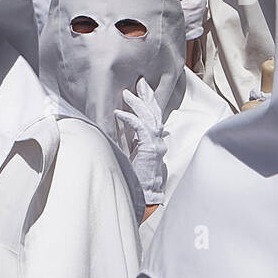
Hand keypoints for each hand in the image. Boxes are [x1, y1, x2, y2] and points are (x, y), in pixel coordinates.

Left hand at [114, 78, 168, 204]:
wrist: (146, 194)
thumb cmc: (139, 177)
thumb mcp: (137, 156)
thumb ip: (138, 143)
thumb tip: (129, 132)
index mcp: (156, 140)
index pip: (154, 115)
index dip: (149, 101)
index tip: (142, 88)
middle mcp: (159, 140)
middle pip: (155, 112)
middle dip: (147, 95)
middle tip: (140, 82)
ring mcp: (156, 144)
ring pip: (149, 117)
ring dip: (137, 104)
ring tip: (126, 93)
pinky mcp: (150, 149)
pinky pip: (140, 128)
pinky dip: (129, 119)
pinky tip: (118, 113)